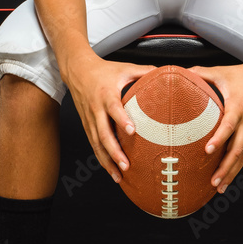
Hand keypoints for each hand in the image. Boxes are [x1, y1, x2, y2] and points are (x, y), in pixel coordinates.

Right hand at [65, 53, 155, 181]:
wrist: (77, 70)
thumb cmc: (103, 70)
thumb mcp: (124, 68)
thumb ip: (144, 72)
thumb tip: (165, 74)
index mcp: (106, 94)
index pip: (113, 108)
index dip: (122, 119)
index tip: (131, 132)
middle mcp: (96, 109)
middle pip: (102, 133)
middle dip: (114, 151)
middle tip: (126, 164)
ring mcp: (89, 119)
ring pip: (96, 143)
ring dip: (107, 160)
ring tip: (119, 175)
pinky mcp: (86, 126)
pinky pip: (94, 145)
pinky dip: (102, 159)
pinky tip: (111, 171)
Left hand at [188, 59, 242, 193]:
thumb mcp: (222, 72)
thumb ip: (201, 74)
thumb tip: (181, 72)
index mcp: (238, 107)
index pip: (229, 126)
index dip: (219, 139)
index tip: (207, 150)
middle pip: (238, 149)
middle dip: (225, 167)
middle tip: (213, 181)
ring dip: (231, 172)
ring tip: (219, 186)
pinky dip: (237, 166)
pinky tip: (228, 177)